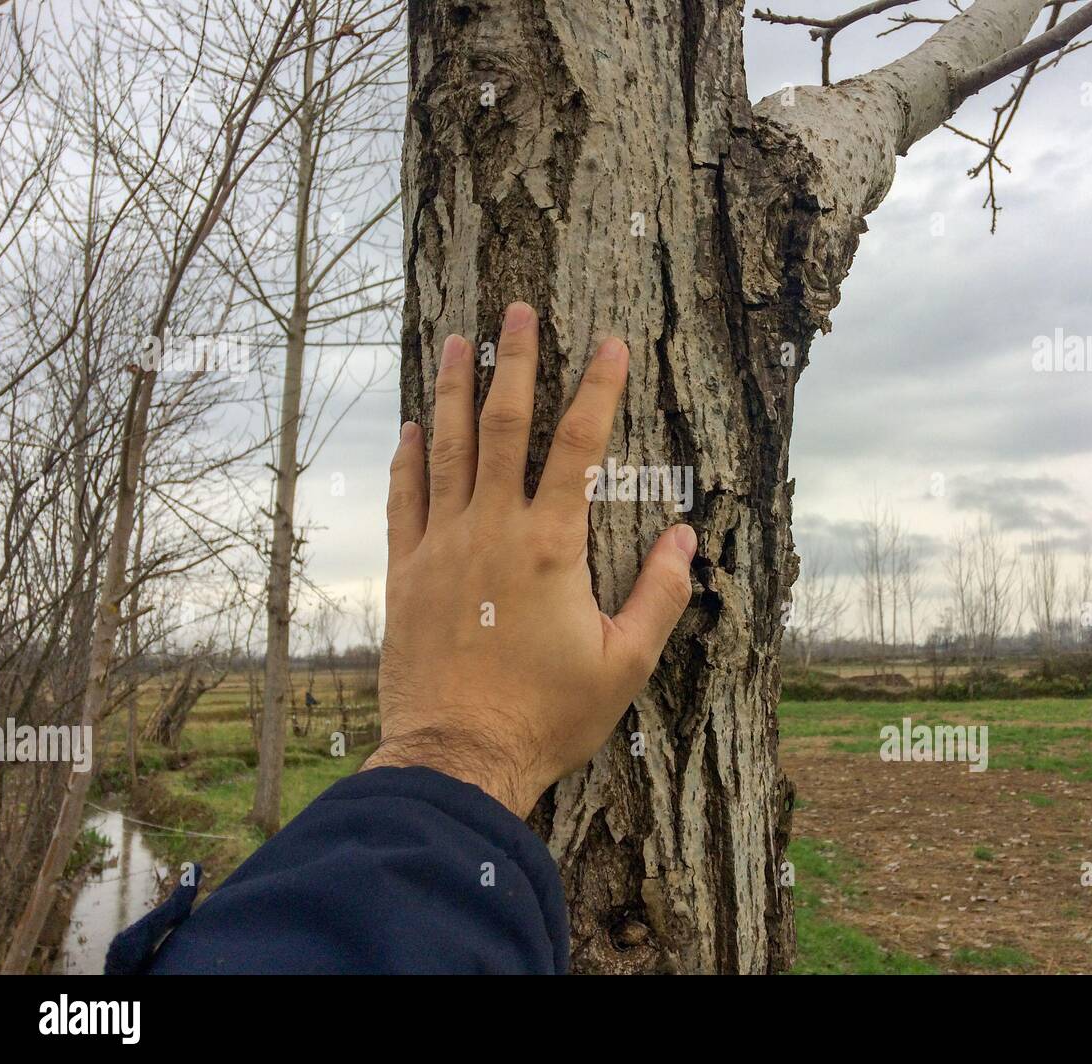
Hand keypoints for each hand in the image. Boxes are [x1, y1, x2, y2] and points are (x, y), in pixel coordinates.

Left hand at [364, 302, 696, 817]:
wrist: (459, 757)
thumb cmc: (547, 715)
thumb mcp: (624, 664)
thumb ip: (659, 596)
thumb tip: (686, 539)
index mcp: (550, 546)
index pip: (578, 447)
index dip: (596, 389)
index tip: (608, 342)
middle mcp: (491, 531)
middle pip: (501, 427)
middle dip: (512, 363)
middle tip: (514, 311)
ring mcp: (441, 548)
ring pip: (444, 450)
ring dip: (450, 392)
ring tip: (452, 342)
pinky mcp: (408, 574)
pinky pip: (405, 500)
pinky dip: (408, 459)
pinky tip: (411, 427)